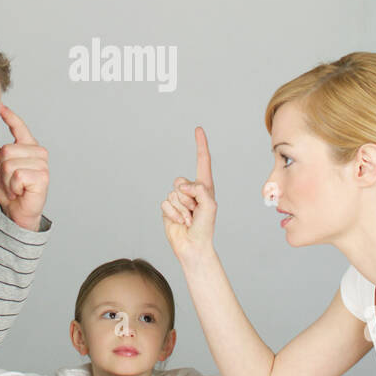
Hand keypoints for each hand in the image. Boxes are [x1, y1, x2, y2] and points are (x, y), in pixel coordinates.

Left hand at [0, 105, 48, 230]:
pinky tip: (19, 191)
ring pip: (10, 163)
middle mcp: (37, 152)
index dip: (10, 116)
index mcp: (27, 147)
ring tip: (14, 187)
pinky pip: (17, 175)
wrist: (18, 212)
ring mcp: (42, 164)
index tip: (0, 106)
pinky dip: (13, 186)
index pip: (19, 127)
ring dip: (7, 180)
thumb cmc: (9, 191)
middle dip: (1, 168)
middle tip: (9, 181)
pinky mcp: (43, 176)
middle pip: (7, 150)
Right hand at [161, 126, 216, 259]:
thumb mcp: (209, 205)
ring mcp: (178, 199)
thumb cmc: (205, 227)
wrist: (193, 246)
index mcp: (205, 186)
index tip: (198, 129)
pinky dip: (173, 214)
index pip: (202, 161)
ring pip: (173, 193)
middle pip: (181, 181)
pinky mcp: (168, 208)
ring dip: (182, 209)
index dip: (200, 145)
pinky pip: (165, 203)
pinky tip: (180, 222)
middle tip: (195, 212)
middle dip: (188, 197)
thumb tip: (182, 186)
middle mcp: (191, 190)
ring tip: (189, 219)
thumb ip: (199, 189)